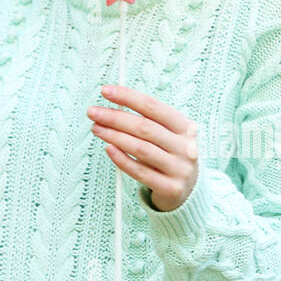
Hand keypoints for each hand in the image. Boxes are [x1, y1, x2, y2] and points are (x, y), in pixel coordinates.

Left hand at [88, 84, 198, 211]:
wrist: (187, 189)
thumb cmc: (168, 153)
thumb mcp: (166, 133)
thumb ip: (146, 120)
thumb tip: (111, 105)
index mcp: (185, 126)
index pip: (153, 106)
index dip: (128, 97)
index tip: (105, 91)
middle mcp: (185, 146)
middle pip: (144, 127)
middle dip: (115, 117)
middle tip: (93, 113)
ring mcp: (179, 168)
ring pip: (141, 149)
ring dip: (114, 136)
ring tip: (96, 129)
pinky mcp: (171, 188)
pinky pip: (140, 172)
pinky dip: (122, 159)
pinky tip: (108, 148)